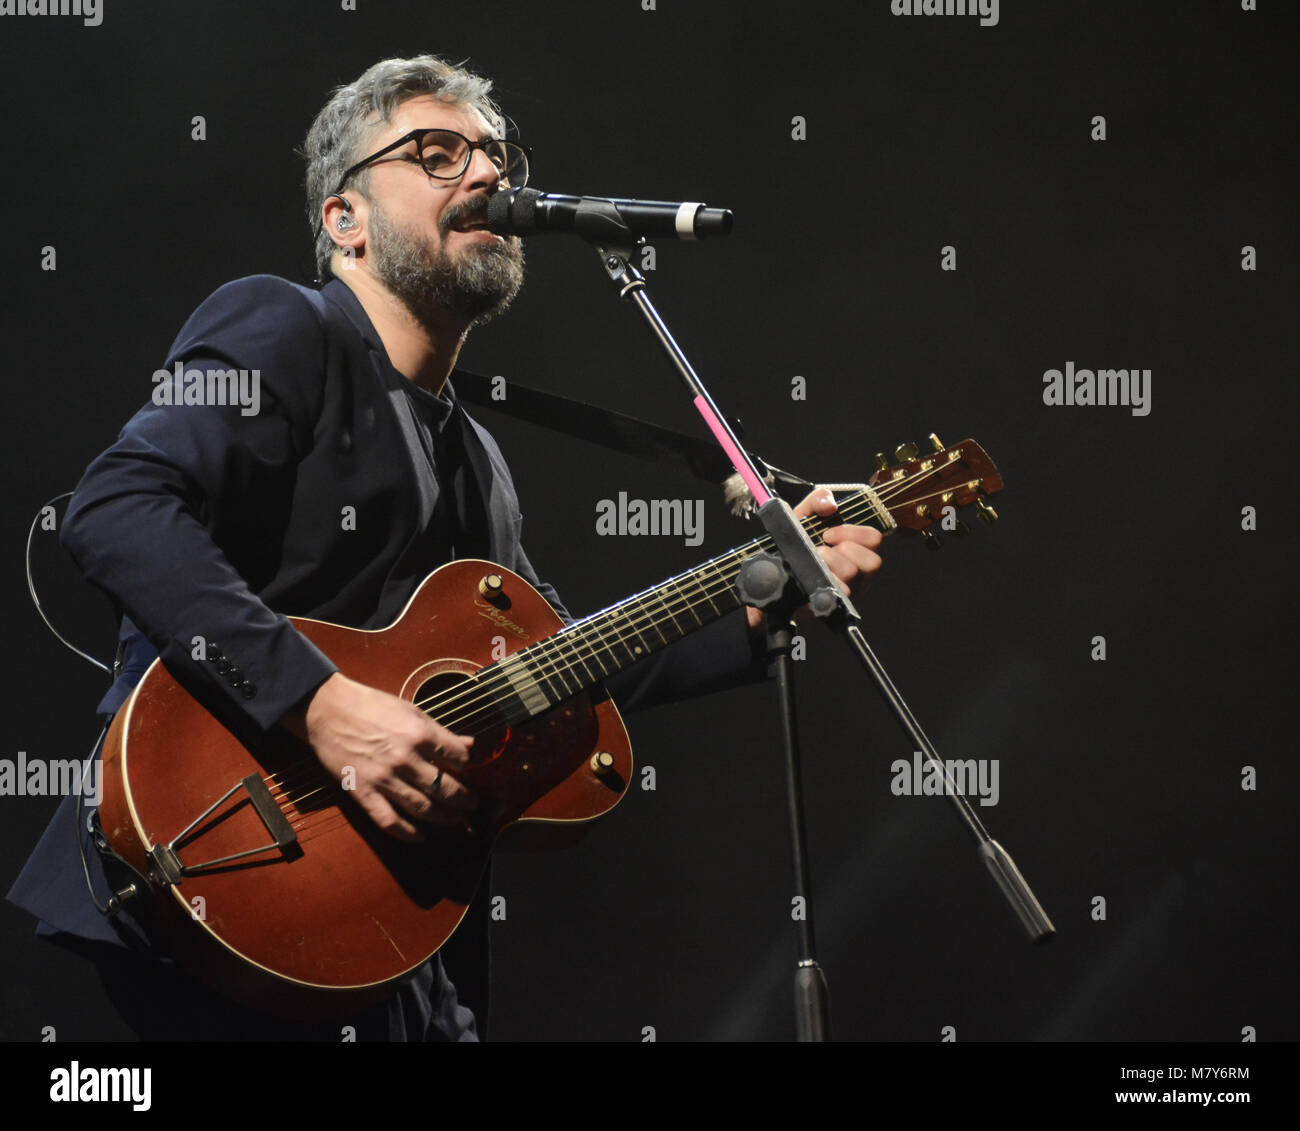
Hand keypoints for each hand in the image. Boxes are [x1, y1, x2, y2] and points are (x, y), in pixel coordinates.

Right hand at [281, 672, 476, 841]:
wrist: (328, 710)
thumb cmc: (372, 706)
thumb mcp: (412, 710)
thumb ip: (440, 732)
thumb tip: (470, 744)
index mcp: (420, 734)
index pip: (459, 758)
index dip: (470, 766)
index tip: (471, 772)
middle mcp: (405, 758)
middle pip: (445, 788)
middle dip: (464, 800)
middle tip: (472, 804)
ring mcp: (384, 778)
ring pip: (423, 808)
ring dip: (444, 818)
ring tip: (456, 820)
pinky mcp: (363, 792)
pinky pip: (389, 820)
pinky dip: (407, 833)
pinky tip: (420, 836)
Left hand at [744, 487, 883, 630]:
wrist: (774, 574)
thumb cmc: (796, 546)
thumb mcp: (805, 516)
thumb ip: (818, 500)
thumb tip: (830, 504)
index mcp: (857, 549)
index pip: (874, 538)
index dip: (854, 532)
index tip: (828, 532)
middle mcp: (859, 572)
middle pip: (872, 561)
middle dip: (844, 549)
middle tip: (822, 547)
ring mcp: (850, 590)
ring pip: (854, 574)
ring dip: (831, 561)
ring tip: (815, 560)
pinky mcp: (835, 604)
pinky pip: (841, 593)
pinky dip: (827, 580)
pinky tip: (812, 576)